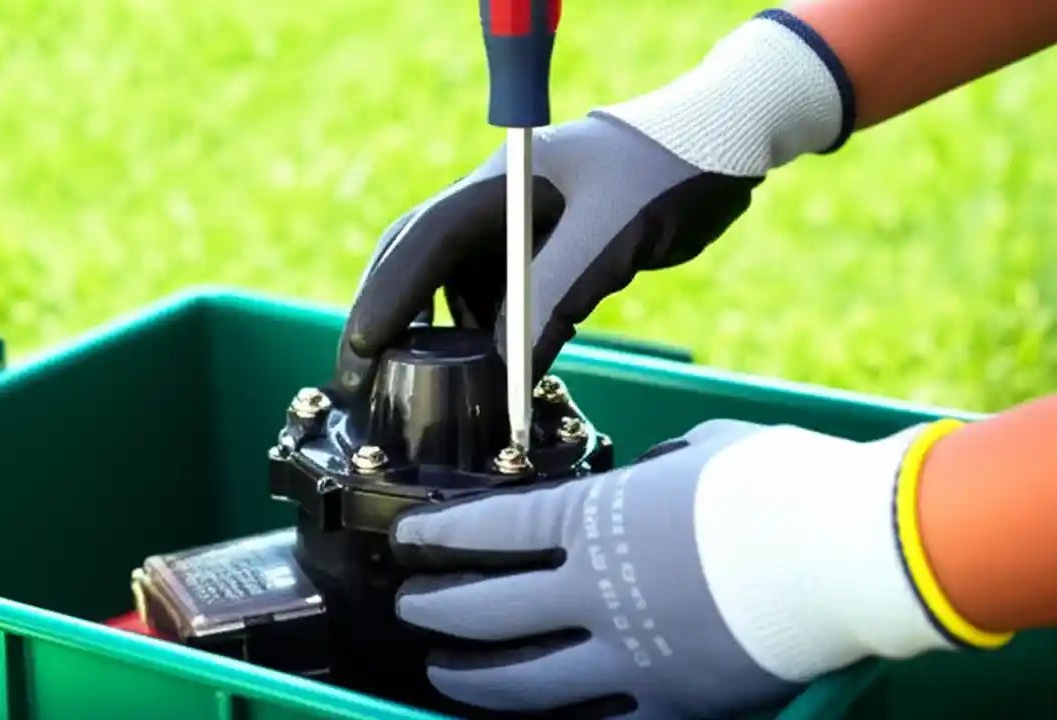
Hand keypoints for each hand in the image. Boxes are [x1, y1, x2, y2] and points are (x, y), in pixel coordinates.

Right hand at [336, 114, 757, 394]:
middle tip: (359, 376)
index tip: (364, 350)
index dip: (389, 297)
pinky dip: (484, 331)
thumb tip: (505, 370)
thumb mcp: (608, 235)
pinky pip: (496, 294)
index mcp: (500, 184)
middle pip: (416, 257)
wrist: (720, 147)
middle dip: (384, 316)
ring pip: (453, 282)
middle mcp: (495, 203)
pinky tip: (489, 365)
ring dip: (435, 329)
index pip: (424, 239)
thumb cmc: (667, 172)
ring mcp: (516, 224)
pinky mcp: (542, 246)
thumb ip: (553, 295)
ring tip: (416, 384)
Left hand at [389, 419, 960, 718]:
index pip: (489, 531)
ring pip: (523, 682)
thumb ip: (657, 467)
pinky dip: (557, 716)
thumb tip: (649, 472)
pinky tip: (537, 715)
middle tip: (411, 606)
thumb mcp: (701, 452)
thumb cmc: (778, 486)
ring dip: (472, 677)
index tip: (408, 539)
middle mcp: (594, 594)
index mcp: (595, 523)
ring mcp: (628, 655)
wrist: (847, 554)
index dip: (438, 535)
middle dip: (436, 608)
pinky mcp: (671, 701)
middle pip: (487, 611)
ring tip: (443, 672)